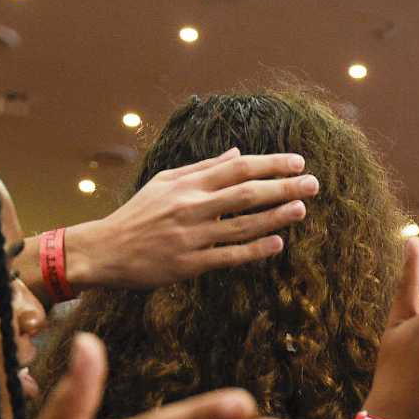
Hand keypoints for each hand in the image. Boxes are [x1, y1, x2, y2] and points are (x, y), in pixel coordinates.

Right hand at [63, 149, 320, 290]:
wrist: (105, 250)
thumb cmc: (137, 215)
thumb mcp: (164, 182)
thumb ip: (201, 168)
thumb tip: (236, 153)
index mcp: (188, 184)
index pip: (238, 168)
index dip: (270, 164)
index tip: (297, 161)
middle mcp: (192, 207)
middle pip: (246, 193)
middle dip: (283, 186)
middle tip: (313, 183)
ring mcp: (192, 236)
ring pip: (242, 224)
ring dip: (275, 216)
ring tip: (302, 209)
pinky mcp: (189, 264)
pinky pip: (228, 256)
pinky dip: (254, 250)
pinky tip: (277, 243)